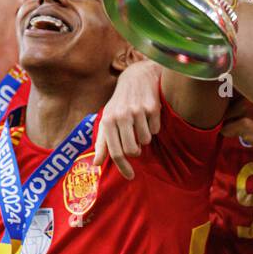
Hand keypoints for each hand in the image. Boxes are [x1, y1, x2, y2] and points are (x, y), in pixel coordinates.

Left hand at [94, 60, 164, 178]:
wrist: (137, 77)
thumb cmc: (120, 102)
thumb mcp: (107, 119)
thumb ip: (102, 142)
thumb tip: (96, 164)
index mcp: (108, 120)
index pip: (115, 151)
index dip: (123, 167)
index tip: (130, 176)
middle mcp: (121, 116)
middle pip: (132, 150)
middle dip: (136, 151)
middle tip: (136, 144)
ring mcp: (138, 111)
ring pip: (146, 141)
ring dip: (145, 138)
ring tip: (140, 125)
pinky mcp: (152, 107)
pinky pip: (156, 130)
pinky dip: (153, 127)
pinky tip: (148, 117)